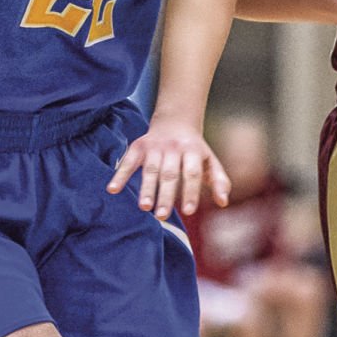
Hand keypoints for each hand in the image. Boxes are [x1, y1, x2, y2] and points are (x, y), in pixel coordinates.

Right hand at [107, 116, 229, 220]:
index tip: (188, 211)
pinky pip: (128, 161)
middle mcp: (173, 148)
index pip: (192, 173)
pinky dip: (119, 174)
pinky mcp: (138, 146)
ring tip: (144, 207)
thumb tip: (223, 202)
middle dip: (165, 195)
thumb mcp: (210, 161)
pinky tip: (112, 190)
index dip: (190, 192)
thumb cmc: (195, 150)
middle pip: (169, 174)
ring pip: (150, 170)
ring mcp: (154, 146)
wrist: (175, 121)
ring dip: (146, 188)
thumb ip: (218, 181)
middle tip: (161, 216)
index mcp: (193, 151)